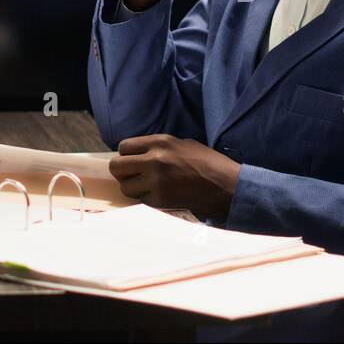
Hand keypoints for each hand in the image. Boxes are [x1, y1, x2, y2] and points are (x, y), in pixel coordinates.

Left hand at [110, 134, 238, 219]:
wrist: (226, 186)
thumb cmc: (209, 164)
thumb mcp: (183, 144)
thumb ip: (159, 147)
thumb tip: (139, 154)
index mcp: (161, 142)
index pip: (124, 147)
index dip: (126, 156)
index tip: (133, 162)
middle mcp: (155, 159)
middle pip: (117, 167)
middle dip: (123, 173)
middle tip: (134, 177)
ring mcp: (156, 181)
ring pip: (125, 187)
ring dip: (134, 189)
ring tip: (149, 188)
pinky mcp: (160, 200)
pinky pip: (141, 201)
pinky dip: (148, 200)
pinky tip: (162, 196)